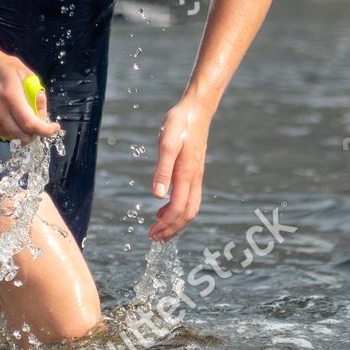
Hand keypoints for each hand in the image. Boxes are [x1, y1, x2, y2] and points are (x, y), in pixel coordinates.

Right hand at [0, 50, 59, 141]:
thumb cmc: (3, 67)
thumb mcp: (27, 75)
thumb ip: (37, 96)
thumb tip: (42, 116)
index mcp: (10, 95)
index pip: (30, 123)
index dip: (45, 130)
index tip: (54, 127)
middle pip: (22, 135)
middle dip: (36, 134)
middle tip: (42, 124)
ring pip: (13, 137)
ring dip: (24, 133)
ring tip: (27, 118)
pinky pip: (4, 134)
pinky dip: (14, 131)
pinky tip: (16, 119)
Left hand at [149, 98, 211, 240]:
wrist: (196, 111)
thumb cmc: (179, 125)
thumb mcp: (166, 144)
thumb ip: (162, 170)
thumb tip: (157, 196)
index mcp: (187, 175)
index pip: (178, 209)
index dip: (166, 225)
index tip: (152, 233)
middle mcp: (194, 179)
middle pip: (188, 214)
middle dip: (172, 229)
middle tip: (154, 238)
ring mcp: (196, 176)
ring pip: (190, 207)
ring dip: (175, 221)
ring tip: (158, 228)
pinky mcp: (194, 171)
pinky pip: (190, 197)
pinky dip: (178, 208)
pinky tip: (163, 206)